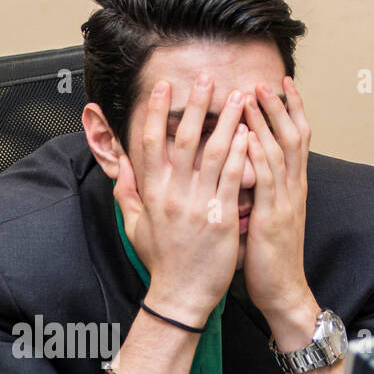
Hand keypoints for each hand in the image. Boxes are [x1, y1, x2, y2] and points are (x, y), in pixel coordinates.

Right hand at [113, 73, 250, 324]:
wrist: (180, 295)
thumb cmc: (160, 262)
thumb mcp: (134, 227)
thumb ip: (127, 194)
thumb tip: (121, 167)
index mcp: (152, 194)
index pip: (151, 143)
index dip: (157, 112)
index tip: (164, 88)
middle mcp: (173, 194)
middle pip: (184, 139)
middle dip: (196, 105)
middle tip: (207, 78)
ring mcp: (198, 205)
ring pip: (215, 152)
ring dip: (228, 121)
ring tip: (239, 97)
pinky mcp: (221, 217)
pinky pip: (234, 178)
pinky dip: (242, 153)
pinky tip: (251, 133)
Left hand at [241, 77, 313, 322]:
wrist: (283, 291)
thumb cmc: (267, 259)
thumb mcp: (262, 217)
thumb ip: (255, 191)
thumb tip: (240, 170)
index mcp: (291, 188)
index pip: (295, 140)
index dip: (290, 111)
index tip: (279, 85)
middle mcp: (293, 189)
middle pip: (293, 136)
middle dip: (280, 106)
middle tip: (268, 79)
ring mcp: (286, 202)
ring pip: (281, 151)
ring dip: (267, 122)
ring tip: (253, 95)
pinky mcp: (273, 217)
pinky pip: (266, 180)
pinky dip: (257, 155)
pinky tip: (247, 136)